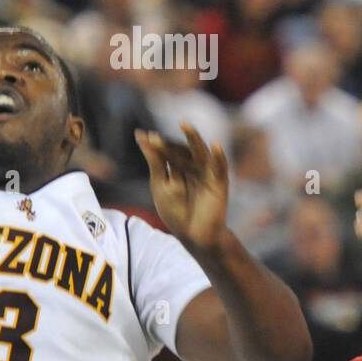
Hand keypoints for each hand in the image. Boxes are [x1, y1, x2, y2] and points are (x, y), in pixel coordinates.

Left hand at [135, 124, 228, 253]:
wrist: (193, 235)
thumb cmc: (176, 211)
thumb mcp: (161, 185)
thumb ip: (155, 162)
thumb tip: (143, 138)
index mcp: (177, 166)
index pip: (166, 151)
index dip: (155, 145)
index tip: (141, 136)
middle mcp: (192, 165)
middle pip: (180, 150)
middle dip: (168, 145)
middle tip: (154, 138)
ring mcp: (206, 172)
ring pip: (199, 152)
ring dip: (193, 138)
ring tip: (184, 125)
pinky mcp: (219, 181)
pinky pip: (220, 167)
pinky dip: (219, 156)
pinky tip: (215, 145)